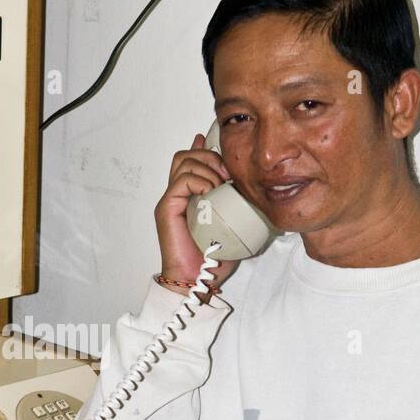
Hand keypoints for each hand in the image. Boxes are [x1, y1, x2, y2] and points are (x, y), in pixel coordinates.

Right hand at [154, 133, 240, 293]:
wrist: (197, 279)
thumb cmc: (213, 258)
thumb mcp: (232, 225)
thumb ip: (237, 207)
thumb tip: (253, 193)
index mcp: (190, 197)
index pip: (190, 162)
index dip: (201, 147)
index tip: (211, 139)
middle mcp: (177, 195)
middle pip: (185, 155)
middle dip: (209, 155)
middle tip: (227, 172)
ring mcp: (171, 200)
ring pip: (183, 161)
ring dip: (206, 166)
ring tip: (220, 184)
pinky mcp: (166, 208)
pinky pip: (182, 180)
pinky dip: (199, 180)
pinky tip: (211, 192)